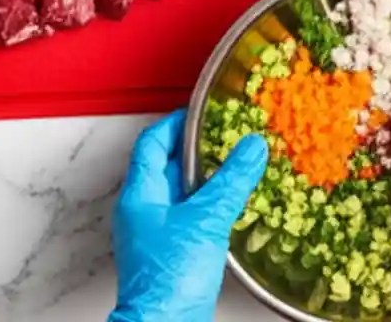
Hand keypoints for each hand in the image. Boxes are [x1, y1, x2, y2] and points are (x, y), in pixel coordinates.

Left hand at [111, 109, 268, 321]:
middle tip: (223, 137)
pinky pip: (189, 218)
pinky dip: (208, 206)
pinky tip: (229, 207)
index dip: (175, 124)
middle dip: (195, 151)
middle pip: (165, 166)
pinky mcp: (170, 254)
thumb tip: (252, 147)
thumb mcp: (206, 219)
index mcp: (139, 195)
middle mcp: (141, 212)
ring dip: (204, 179)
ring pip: (179, 194)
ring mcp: (154, 234)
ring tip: (233, 167)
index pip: (151, 143)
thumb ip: (231, 181)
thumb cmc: (170, 277)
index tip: (198, 113)